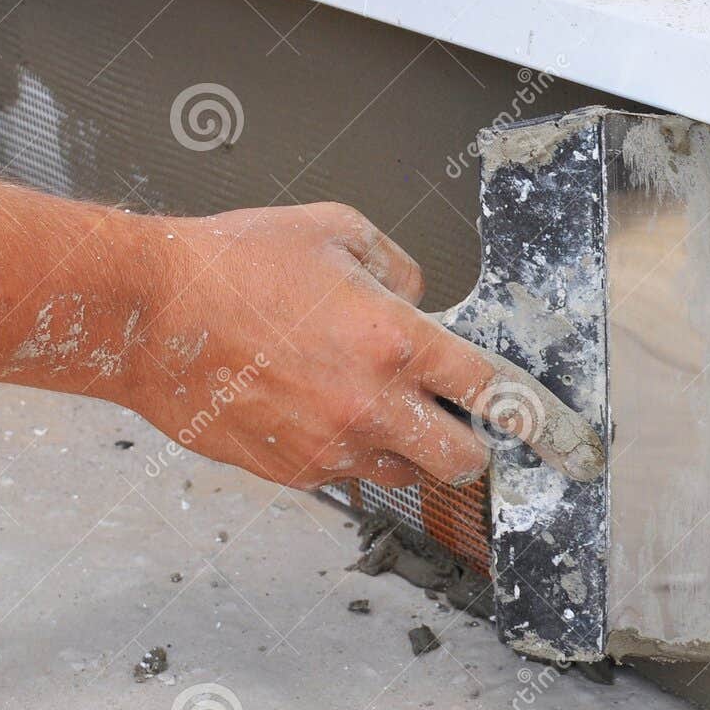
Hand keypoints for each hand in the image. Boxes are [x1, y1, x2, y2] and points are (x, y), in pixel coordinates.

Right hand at [125, 202, 603, 490]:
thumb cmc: (231, 265)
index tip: (568, 440)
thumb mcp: (335, 233)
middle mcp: (370, 405)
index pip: (494, 393)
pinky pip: (343, 475)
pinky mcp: (289, 472)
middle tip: (455, 422)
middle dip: (470, 446)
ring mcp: (328, 447)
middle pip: (462, 461)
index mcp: (394, 341)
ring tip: (367, 406)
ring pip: (403, 475)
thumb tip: (419, 301)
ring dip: (405, 450)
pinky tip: (312, 410)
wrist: (142, 315)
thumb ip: (399, 268)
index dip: (540, 418)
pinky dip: (345, 453)